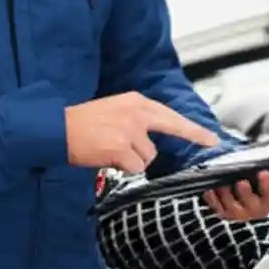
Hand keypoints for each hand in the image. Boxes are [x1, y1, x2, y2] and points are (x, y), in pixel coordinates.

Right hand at [66, 92, 219, 172]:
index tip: (211, 138)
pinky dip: (122, 167)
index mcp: (135, 101)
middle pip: (170, 130)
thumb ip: (137, 120)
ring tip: (111, 150)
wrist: (57, 129)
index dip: (192, 129)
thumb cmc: (83, 123)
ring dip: (133, 159)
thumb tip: (154, 141)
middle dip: (189, 137)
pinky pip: (134, 167)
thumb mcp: (114, 110)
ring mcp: (129, 131)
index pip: (170, 115)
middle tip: (208, 142)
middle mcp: (136, 113)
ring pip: (148, 156)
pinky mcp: (121, 148)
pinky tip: (107, 157)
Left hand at [203, 163, 268, 221]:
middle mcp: (261, 206)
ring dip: (235, 195)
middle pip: (263, 199)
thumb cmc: (264, 187)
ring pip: (239, 205)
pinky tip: (210, 190)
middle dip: (263, 186)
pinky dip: (214, 200)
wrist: (245, 204)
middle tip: (261, 174)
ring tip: (230, 183)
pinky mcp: (226, 213)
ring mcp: (243, 211)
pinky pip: (219, 208)